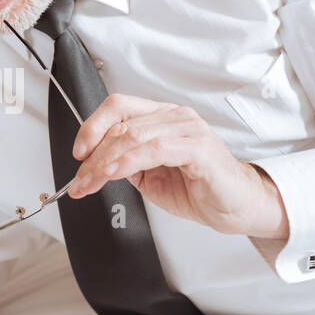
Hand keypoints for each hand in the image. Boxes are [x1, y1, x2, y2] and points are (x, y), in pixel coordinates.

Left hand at [68, 94, 289, 239]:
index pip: (119, 107)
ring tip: (91, 182)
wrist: (236, 207)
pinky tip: (115, 174)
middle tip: (80, 180)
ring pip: (133, 135)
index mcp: (162, 117)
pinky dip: (129, 161)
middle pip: (121, 124)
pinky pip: (155, 149)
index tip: (78, 153)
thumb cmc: (198, 189)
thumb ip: (124, 162)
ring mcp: (188, 129)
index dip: (92, 126)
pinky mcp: (198, 148)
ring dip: (104, 162)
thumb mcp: (149, 174)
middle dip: (92, 156)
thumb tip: (91, 164)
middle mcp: (175, 117)